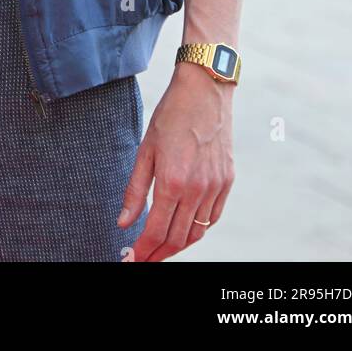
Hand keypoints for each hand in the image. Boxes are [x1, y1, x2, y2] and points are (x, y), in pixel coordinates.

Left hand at [117, 63, 235, 260]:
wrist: (205, 90)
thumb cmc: (171, 116)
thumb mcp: (145, 150)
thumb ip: (135, 191)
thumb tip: (124, 223)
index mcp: (173, 181)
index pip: (156, 231)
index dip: (143, 250)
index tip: (132, 259)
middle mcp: (197, 189)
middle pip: (178, 238)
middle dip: (159, 254)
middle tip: (144, 259)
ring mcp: (215, 186)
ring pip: (197, 232)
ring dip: (179, 246)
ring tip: (162, 250)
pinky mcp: (227, 181)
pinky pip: (213, 217)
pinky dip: (198, 229)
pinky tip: (185, 229)